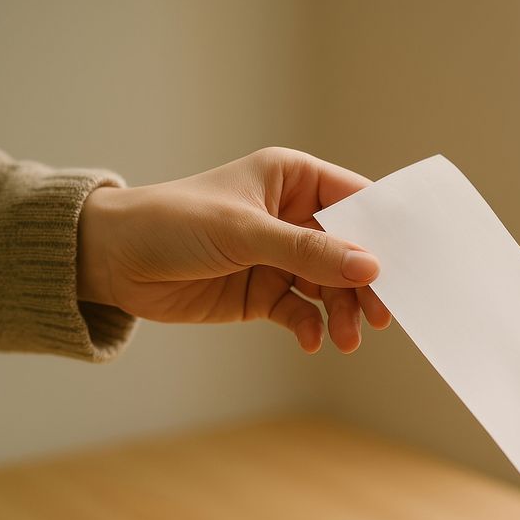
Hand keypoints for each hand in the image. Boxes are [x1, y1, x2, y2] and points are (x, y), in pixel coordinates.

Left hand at [76, 147, 390, 353]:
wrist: (109, 260)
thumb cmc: (172, 222)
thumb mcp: (245, 232)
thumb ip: (309, 251)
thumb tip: (371, 267)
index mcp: (293, 179)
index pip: (356, 202)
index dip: (383, 231)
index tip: (409, 264)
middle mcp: (294, 216)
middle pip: (350, 250)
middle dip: (365, 284)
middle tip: (382, 315)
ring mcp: (281, 256)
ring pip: (331, 286)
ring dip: (342, 313)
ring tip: (347, 339)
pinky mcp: (265, 291)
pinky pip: (303, 311)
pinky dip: (312, 327)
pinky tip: (311, 340)